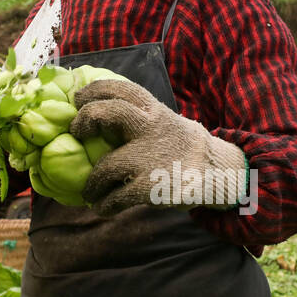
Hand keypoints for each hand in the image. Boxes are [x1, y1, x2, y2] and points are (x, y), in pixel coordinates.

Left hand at [70, 79, 246, 216]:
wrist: (219, 173)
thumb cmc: (184, 148)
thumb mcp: (166, 124)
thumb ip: (140, 120)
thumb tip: (101, 121)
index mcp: (154, 111)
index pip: (120, 89)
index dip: (93, 91)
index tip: (78, 99)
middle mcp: (151, 129)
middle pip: (108, 112)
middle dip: (85, 120)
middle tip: (76, 133)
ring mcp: (150, 158)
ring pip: (106, 166)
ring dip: (92, 183)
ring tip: (90, 192)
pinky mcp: (151, 186)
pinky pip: (117, 197)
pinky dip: (105, 204)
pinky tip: (103, 207)